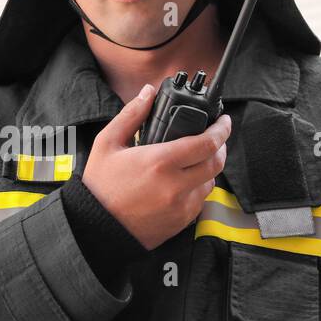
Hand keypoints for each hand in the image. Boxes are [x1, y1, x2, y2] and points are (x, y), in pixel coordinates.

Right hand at [81, 82, 231, 250]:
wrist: (96, 226)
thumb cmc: (99, 186)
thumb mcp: (107, 143)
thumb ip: (131, 115)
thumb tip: (148, 94)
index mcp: (160, 161)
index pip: (207, 142)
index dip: (222, 128)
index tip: (224, 121)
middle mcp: (175, 185)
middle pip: (216, 162)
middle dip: (220, 147)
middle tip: (214, 138)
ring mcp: (180, 206)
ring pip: (210, 183)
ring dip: (207, 169)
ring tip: (194, 161)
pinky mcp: (180, 222)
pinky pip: (200, 202)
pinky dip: (197, 189)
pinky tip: (182, 183)